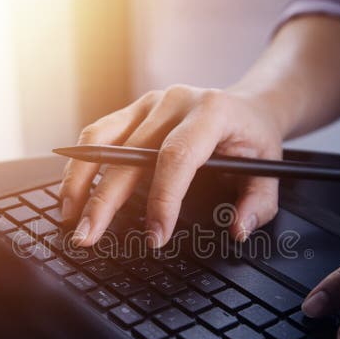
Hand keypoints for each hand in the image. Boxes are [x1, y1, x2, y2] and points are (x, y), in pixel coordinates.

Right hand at [58, 84, 282, 246]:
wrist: (248, 106)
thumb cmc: (254, 140)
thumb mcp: (270, 171)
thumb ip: (258, 204)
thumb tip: (237, 229)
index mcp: (212, 112)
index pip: (176, 157)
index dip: (162, 199)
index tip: (154, 236)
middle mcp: (176, 102)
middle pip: (129, 153)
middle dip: (105, 200)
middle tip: (88, 236)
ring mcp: (150, 102)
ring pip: (102, 139)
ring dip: (80, 180)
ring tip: (69, 217)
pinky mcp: (134, 110)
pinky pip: (99, 134)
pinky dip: (81, 164)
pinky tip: (74, 193)